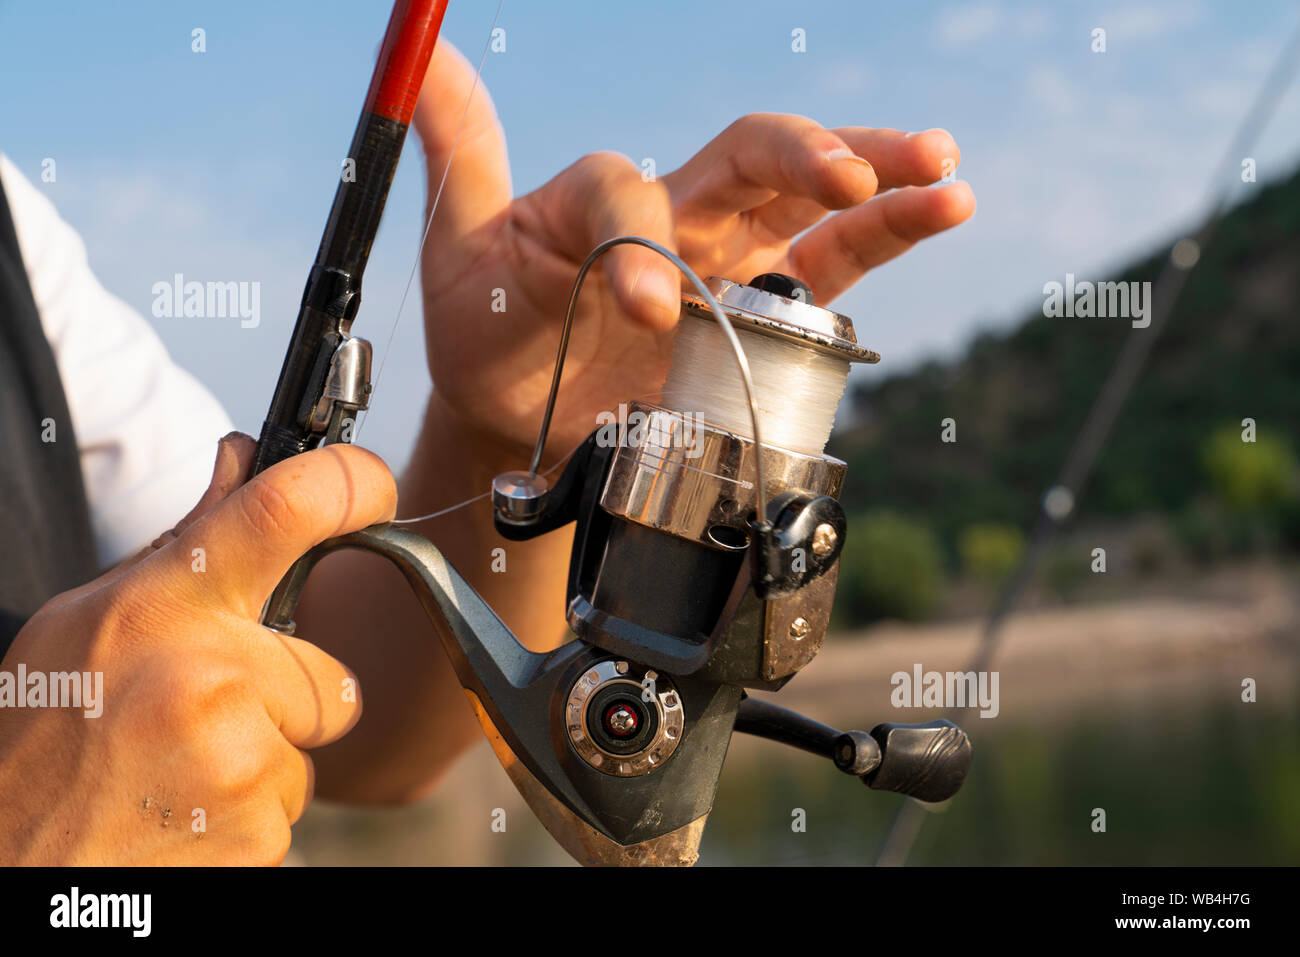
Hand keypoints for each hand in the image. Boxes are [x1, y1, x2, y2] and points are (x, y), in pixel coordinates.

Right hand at [0, 436, 394, 863]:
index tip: (368, 483)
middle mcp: (210, 674)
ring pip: (310, 742)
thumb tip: (244, 462)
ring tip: (179, 768)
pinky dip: (250, 809)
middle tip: (199, 715)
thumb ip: (182, 548)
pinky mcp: (259, 831)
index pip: (283, 510)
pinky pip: (292, 802)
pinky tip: (184, 812)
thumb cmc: (41, 742)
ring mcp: (239, 758)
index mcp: (163, 608)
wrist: (13, 870)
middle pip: (328, 670)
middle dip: (283, 696)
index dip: (347, 484)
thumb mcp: (84, 623)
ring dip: (263, 754)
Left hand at [412, 41, 974, 454]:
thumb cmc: (488, 323)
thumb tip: (425, 51)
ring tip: (940, 172)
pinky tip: (942, 207)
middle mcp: (680, 213)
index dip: (640, 241)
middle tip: (852, 171)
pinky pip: (834, 268)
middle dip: (808, 156)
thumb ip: (460, 151)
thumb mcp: (460, 241)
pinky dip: (888, 236)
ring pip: (815, 205)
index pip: (632, 190)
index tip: (643, 308)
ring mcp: (729, 260)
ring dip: (881, 182)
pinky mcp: (762, 314)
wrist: (520, 409)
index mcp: (604, 194)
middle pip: (756, 155)